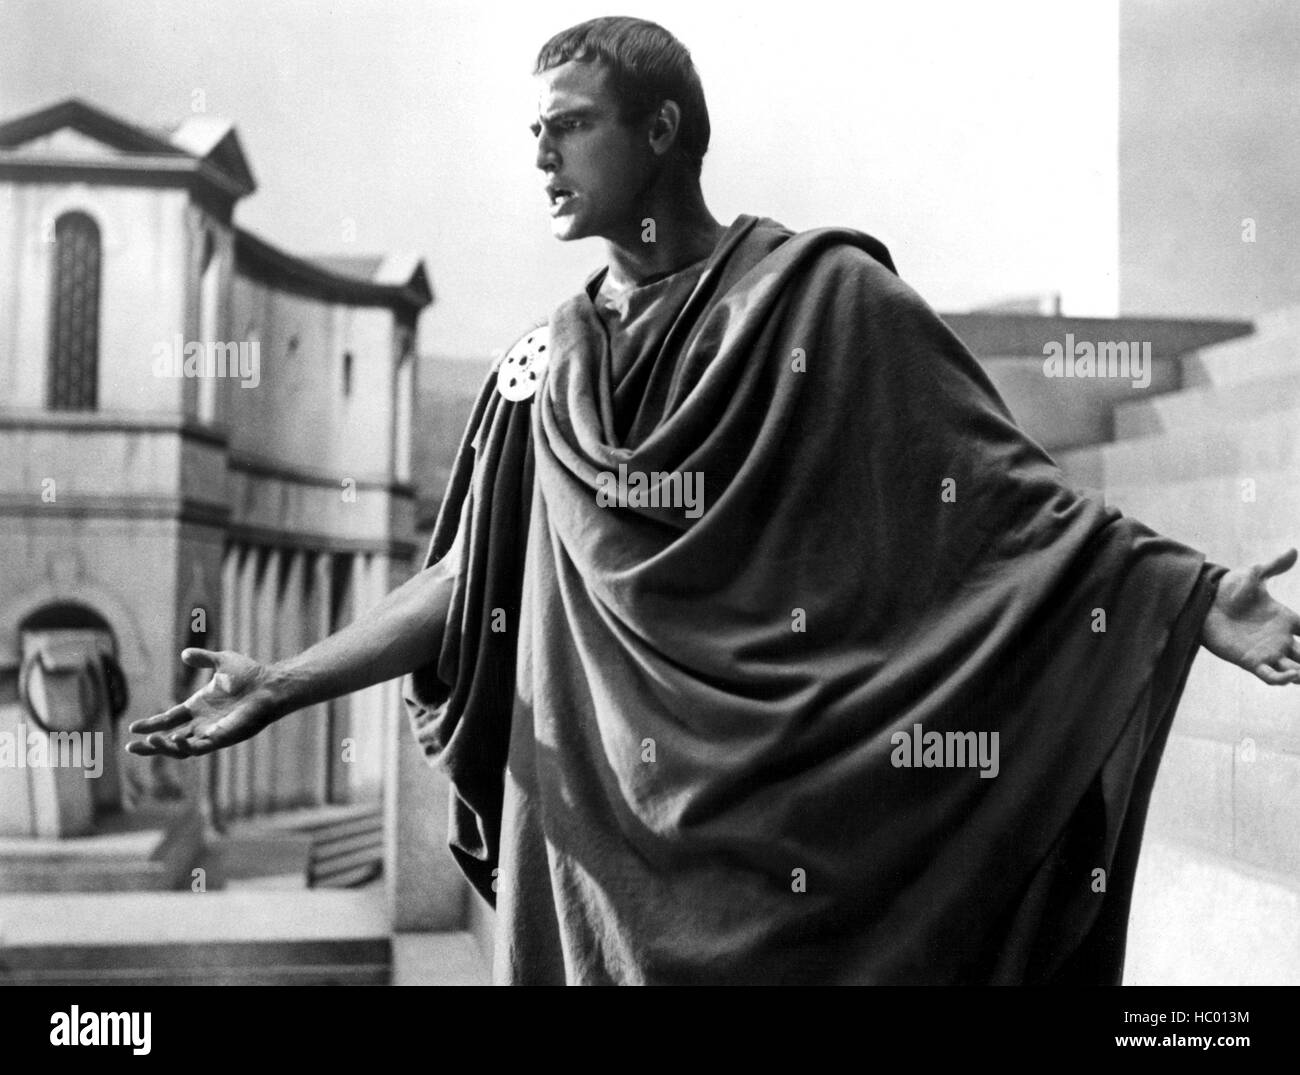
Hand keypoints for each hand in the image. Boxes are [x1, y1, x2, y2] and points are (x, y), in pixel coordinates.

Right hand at [126, 648, 280, 757]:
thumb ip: (202, 659)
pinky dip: (184, 747)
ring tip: (148, 742)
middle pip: (169, 739)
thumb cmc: (251, 674)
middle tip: (130, 747)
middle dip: (150, 745)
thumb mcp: (222, 661)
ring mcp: (212, 732)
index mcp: (198, 707)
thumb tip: (185, 654)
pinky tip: (172, 740)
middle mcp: (202, 722)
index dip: (151, 724)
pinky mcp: (223, 738)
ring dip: (163, 747)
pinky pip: (200, 748)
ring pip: (181, 748)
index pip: (169, 720)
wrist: (270, 683)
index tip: (132, 728)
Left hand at [1200, 548, 1299, 684]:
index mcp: (1285, 619)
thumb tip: (1294, 550)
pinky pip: (1270, 676)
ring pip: (1294, 670)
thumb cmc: (1227, 589)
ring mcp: (1267, 652)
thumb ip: (1274, 566)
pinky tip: (1292, 677)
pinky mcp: (1250, 662)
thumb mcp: (1253, 575)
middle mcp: (1280, 638)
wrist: (1202, 603)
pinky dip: (1282, 680)